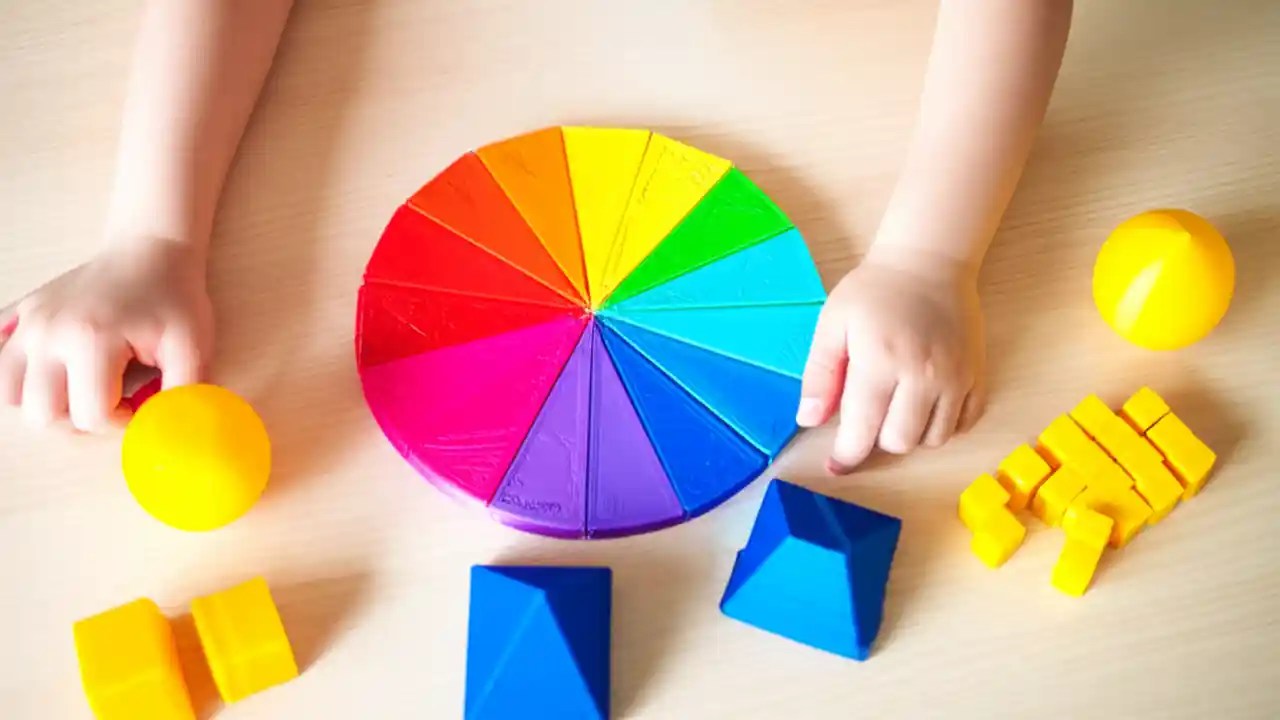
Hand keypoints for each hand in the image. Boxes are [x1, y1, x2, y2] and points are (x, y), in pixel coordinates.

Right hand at [0, 238, 212, 431]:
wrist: (148, 252)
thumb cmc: (172, 298)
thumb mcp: (192, 345)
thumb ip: (183, 392)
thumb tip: (167, 430)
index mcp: (91, 339)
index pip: (90, 417)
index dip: (121, 422)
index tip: (140, 402)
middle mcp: (48, 333)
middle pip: (42, 414)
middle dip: (80, 421)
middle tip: (111, 400)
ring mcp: (28, 324)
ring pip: (11, 394)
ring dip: (47, 404)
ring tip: (82, 389)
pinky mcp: (18, 316)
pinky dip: (20, 377)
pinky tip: (53, 370)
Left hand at [797, 246, 986, 473]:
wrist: (929, 262)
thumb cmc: (873, 291)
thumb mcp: (832, 324)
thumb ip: (819, 375)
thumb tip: (809, 421)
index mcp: (881, 362)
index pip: (862, 430)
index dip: (846, 456)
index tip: (835, 466)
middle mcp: (923, 376)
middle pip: (900, 442)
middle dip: (877, 440)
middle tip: (868, 415)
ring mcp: (957, 377)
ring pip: (934, 439)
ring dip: (911, 434)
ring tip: (896, 407)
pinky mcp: (977, 375)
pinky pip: (964, 424)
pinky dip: (943, 426)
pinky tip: (925, 407)